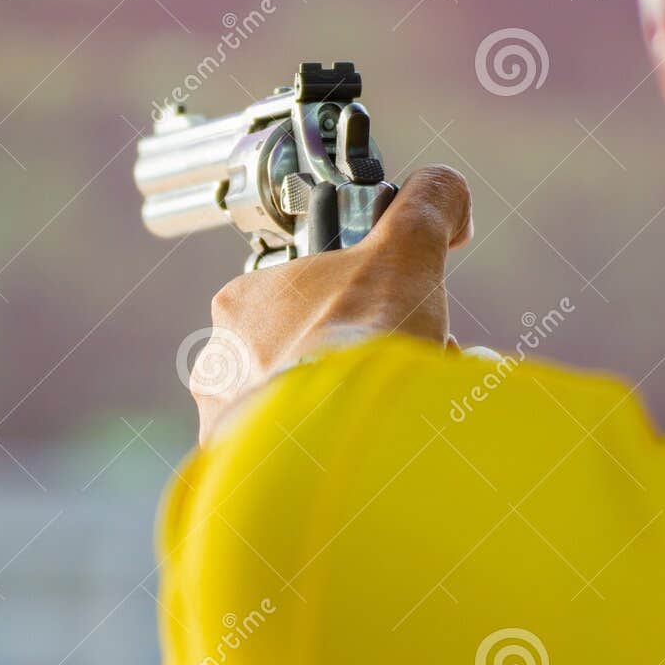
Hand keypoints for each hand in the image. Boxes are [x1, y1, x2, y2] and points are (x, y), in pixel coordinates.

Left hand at [190, 165, 472, 444]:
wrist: (342, 435)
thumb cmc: (360, 342)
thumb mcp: (407, 250)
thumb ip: (427, 205)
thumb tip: (445, 188)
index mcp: (243, 302)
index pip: (294, 297)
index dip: (345, 308)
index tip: (377, 322)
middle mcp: (218, 363)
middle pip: (297, 357)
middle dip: (348, 365)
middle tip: (391, 372)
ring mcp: (223, 423)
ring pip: (290, 412)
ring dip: (336, 412)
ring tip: (385, 418)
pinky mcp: (239, 475)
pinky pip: (285, 462)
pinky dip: (322, 458)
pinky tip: (361, 456)